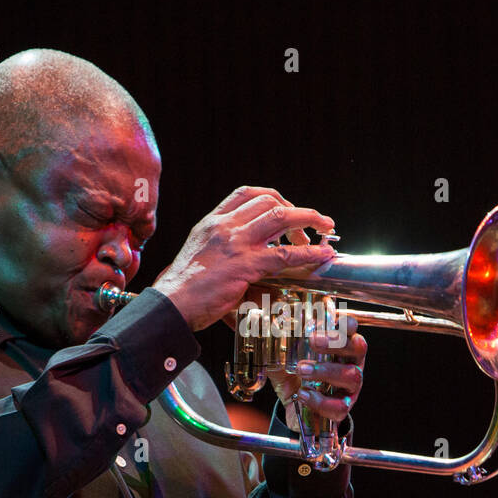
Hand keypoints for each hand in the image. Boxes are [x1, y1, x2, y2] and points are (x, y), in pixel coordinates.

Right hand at [152, 187, 336, 331]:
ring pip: (281, 218)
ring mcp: (236, 244)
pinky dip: (309, 253)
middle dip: (297, 209)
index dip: (274, 197)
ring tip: (325, 229)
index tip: (287, 207)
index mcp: (212, 222)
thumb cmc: (183, 287)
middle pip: (270, 201)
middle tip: (313, 223)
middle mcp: (225, 226)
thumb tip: (246, 255)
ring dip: (309, 220)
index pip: (247, 193)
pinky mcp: (245, 266)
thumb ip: (222, 247)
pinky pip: (285, 255)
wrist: (171, 303)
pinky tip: (322, 255)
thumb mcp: (199, 254)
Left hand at [266, 314, 366, 429]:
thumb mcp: (286, 356)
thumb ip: (282, 342)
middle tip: (313, 340)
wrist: (295, 406)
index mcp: (341, 346)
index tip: (331, 318)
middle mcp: (351, 364)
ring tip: (301, 370)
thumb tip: (272, 325)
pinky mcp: (342, 408)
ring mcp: (350, 387)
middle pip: (358, 348)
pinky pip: (339, 406)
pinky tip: (303, 394)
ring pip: (351, 376)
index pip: (351, 329)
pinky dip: (320, 400)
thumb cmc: (296, 376)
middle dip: (336, 342)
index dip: (345, 322)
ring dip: (325, 371)